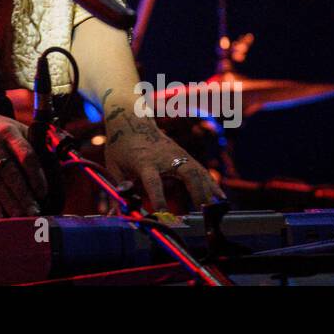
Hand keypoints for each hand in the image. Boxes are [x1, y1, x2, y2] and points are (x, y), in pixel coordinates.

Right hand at [0, 101, 47, 217]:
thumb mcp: (12, 126)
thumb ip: (32, 142)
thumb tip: (55, 163)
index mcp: (8, 130)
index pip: (26, 155)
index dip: (36, 176)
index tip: (43, 193)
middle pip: (10, 172)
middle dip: (23, 195)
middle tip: (34, 212)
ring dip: (8, 202)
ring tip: (19, 216)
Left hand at [101, 105, 224, 211]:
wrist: (131, 120)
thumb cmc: (121, 147)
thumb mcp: (113, 166)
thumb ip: (120, 189)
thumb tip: (123, 210)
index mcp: (144, 162)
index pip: (153, 182)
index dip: (158, 198)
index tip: (163, 214)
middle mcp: (164, 157)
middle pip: (186, 172)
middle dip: (197, 192)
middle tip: (203, 211)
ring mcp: (177, 154)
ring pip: (197, 171)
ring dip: (208, 190)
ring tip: (217, 209)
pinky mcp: (183, 155)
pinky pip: (200, 170)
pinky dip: (211, 184)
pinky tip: (220, 198)